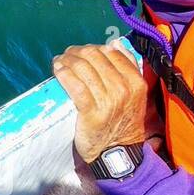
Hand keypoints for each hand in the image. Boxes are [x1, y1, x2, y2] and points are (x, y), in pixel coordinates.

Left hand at [52, 43, 156, 163]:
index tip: (81, 52)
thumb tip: (114, 43)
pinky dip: (64, 74)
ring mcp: (108, 101)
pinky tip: (57, 70)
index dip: (92, 48)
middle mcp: (123, 89)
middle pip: (94, 57)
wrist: (118, 151)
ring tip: (59, 62)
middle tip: (66, 56)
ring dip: (66, 60)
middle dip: (76, 52)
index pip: (110, 53)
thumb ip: (129, 67)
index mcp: (136, 82)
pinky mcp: (91, 113)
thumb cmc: (123, 120)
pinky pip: (76, 87)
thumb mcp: (134, 94)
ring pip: (83, 69)